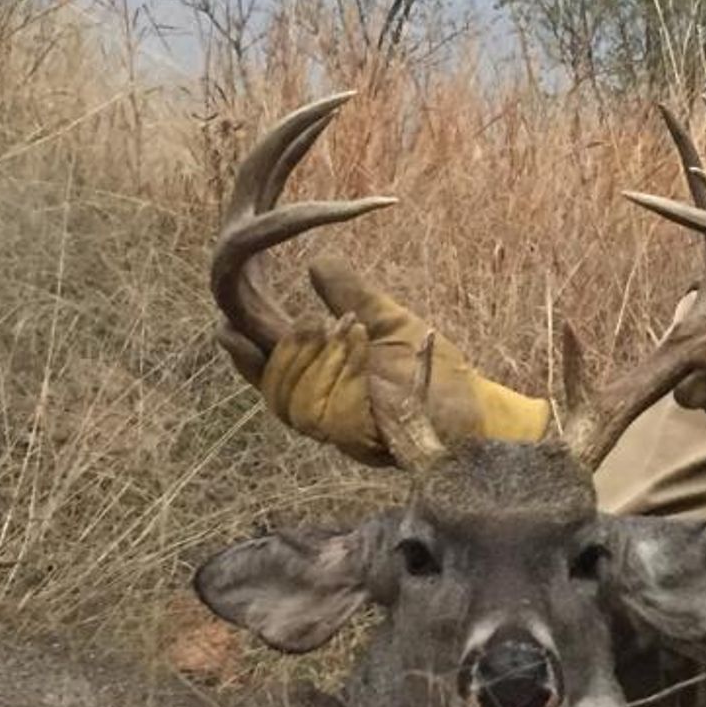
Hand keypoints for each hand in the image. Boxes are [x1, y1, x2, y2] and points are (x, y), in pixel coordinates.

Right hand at [255, 261, 548, 462]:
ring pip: (297, 404)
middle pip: (273, 392)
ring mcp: (342, 435)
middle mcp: (325, 416)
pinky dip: (341, 375)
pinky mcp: (363, 445)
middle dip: (287, 353)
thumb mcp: (389, 323)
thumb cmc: (436, 373)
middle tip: (309, 320)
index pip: (268, 375)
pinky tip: (359, 346)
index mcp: (324, 388)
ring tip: (347, 328)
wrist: (480, 412)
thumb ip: (351, 294)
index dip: (244, 356)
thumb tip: (316, 260)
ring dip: (321, 360)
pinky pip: (328, 415)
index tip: (225, 327)